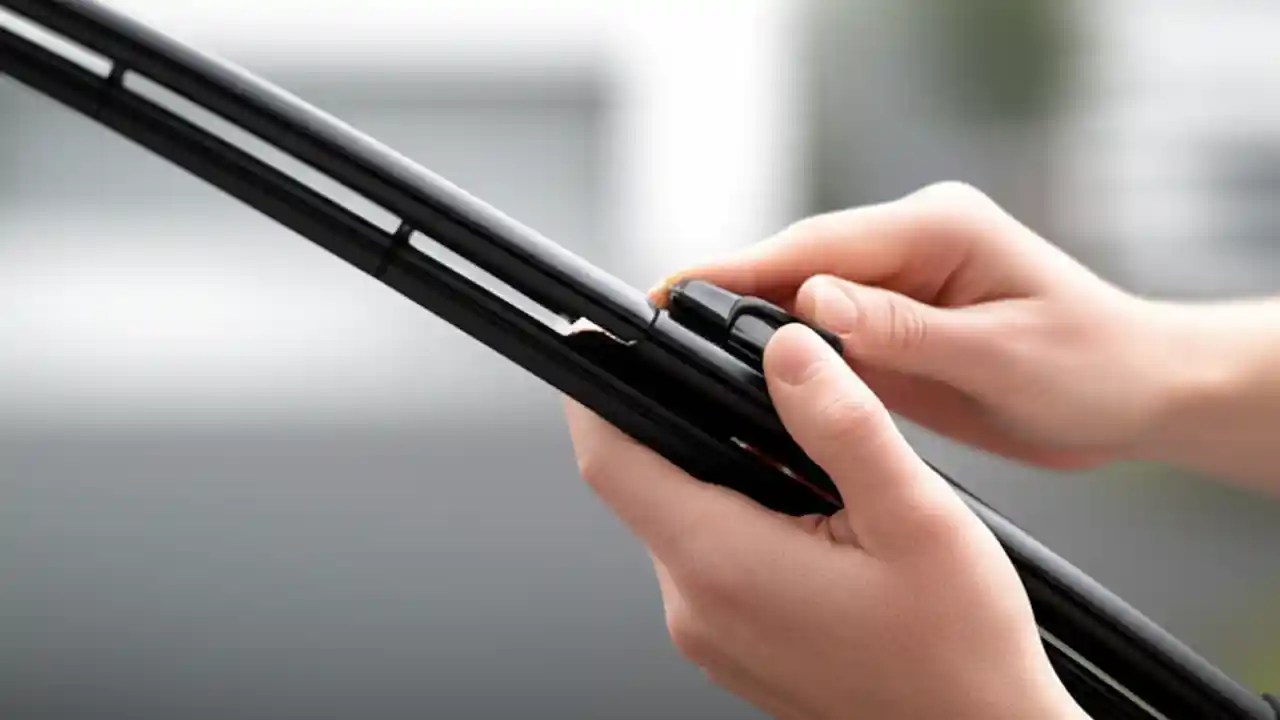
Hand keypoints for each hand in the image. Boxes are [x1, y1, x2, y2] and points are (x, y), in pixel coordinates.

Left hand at [564, 326, 1085, 718]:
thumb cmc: (958, 651)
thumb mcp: (917, 517)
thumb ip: (842, 425)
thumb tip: (786, 352)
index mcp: (723, 563)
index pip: (609, 462)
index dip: (595, 395)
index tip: (605, 350)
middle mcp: (697, 606)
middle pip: (647, 484)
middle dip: (686, 426)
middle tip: (757, 393)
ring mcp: (710, 634)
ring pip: (683, 519)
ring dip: (723, 475)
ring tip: (802, 462)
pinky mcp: (733, 646)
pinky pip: (710, 562)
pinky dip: (742, 523)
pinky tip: (810, 519)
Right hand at [654, 182, 1181, 469]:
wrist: (1135, 393)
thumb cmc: (1090, 366)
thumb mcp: (1000, 353)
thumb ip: (904, 327)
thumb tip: (812, 301)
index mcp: (936, 228)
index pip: (817, 244)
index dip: (741, 267)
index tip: (678, 287)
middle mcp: (910, 246)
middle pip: (797, 264)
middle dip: (732, 294)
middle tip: (665, 330)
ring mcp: (900, 284)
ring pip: (804, 301)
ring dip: (754, 327)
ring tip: (690, 356)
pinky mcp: (898, 322)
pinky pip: (828, 334)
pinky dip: (790, 354)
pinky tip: (752, 378)